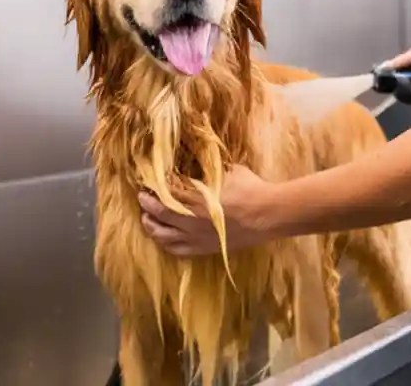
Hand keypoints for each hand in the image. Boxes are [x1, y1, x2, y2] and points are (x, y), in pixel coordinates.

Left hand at [138, 166, 279, 256]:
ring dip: (152, 227)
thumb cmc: (249, 188)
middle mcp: (192, 222)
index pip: (165, 193)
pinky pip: (178, 251)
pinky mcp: (205, 249)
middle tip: (142, 197)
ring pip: (164, 237)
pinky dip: (166, 244)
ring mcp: (197, 239)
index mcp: (196, 199)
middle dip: (146, 206)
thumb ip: (206, 169)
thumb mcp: (225, 170)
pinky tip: (164, 239)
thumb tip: (193, 158)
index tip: (146, 181)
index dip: (153, 187)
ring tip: (147, 219)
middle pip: (159, 216)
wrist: (268, 214)